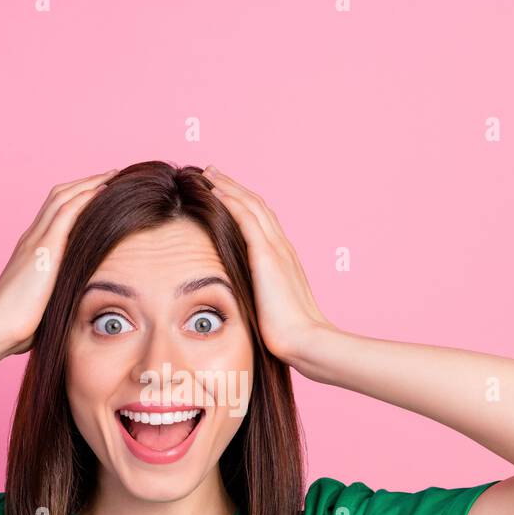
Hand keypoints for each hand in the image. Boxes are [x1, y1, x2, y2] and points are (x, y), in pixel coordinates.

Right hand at [0, 169, 116, 354]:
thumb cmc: (16, 327)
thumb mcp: (40, 306)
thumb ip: (54, 297)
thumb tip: (72, 307)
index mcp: (30, 251)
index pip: (53, 214)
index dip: (75, 200)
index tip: (97, 195)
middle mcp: (31, 239)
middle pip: (58, 197)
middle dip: (84, 184)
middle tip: (109, 176)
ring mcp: (36, 241)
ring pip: (63, 197)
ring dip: (89, 183)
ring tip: (112, 175)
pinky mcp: (44, 248)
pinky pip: (66, 211)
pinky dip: (85, 197)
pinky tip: (103, 190)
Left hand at [204, 166, 334, 364]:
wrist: (304, 341)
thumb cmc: (288, 336)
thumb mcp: (270, 312)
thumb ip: (259, 300)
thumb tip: (243, 307)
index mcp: (283, 260)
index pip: (262, 222)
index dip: (243, 204)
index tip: (224, 193)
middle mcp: (282, 248)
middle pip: (257, 206)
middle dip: (234, 187)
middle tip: (213, 173)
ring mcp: (277, 250)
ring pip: (251, 206)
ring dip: (229, 186)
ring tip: (208, 173)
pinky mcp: (267, 255)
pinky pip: (246, 218)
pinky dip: (230, 201)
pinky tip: (215, 191)